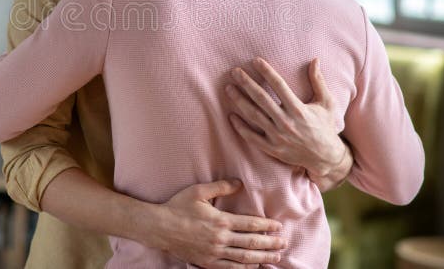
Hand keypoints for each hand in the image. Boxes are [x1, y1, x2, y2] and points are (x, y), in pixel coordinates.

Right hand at [151, 179, 285, 267]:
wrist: (159, 227)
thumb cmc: (178, 207)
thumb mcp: (199, 191)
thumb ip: (221, 187)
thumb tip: (239, 183)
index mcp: (220, 220)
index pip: (250, 224)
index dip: (267, 226)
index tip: (278, 226)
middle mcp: (220, 238)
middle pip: (252, 243)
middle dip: (270, 244)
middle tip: (284, 243)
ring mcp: (214, 252)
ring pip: (244, 258)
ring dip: (262, 258)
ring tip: (275, 258)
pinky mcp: (207, 262)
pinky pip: (230, 268)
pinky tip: (254, 267)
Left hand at [226, 58, 346, 178]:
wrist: (325, 158)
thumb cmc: (325, 127)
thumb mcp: (327, 103)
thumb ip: (318, 81)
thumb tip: (315, 60)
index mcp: (299, 109)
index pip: (279, 86)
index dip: (267, 72)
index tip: (255, 61)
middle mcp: (287, 122)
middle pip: (262, 99)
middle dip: (247, 83)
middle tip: (235, 71)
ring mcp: (278, 137)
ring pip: (254, 116)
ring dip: (240, 101)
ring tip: (229, 88)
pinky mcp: (273, 149)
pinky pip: (252, 137)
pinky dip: (240, 127)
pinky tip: (231, 116)